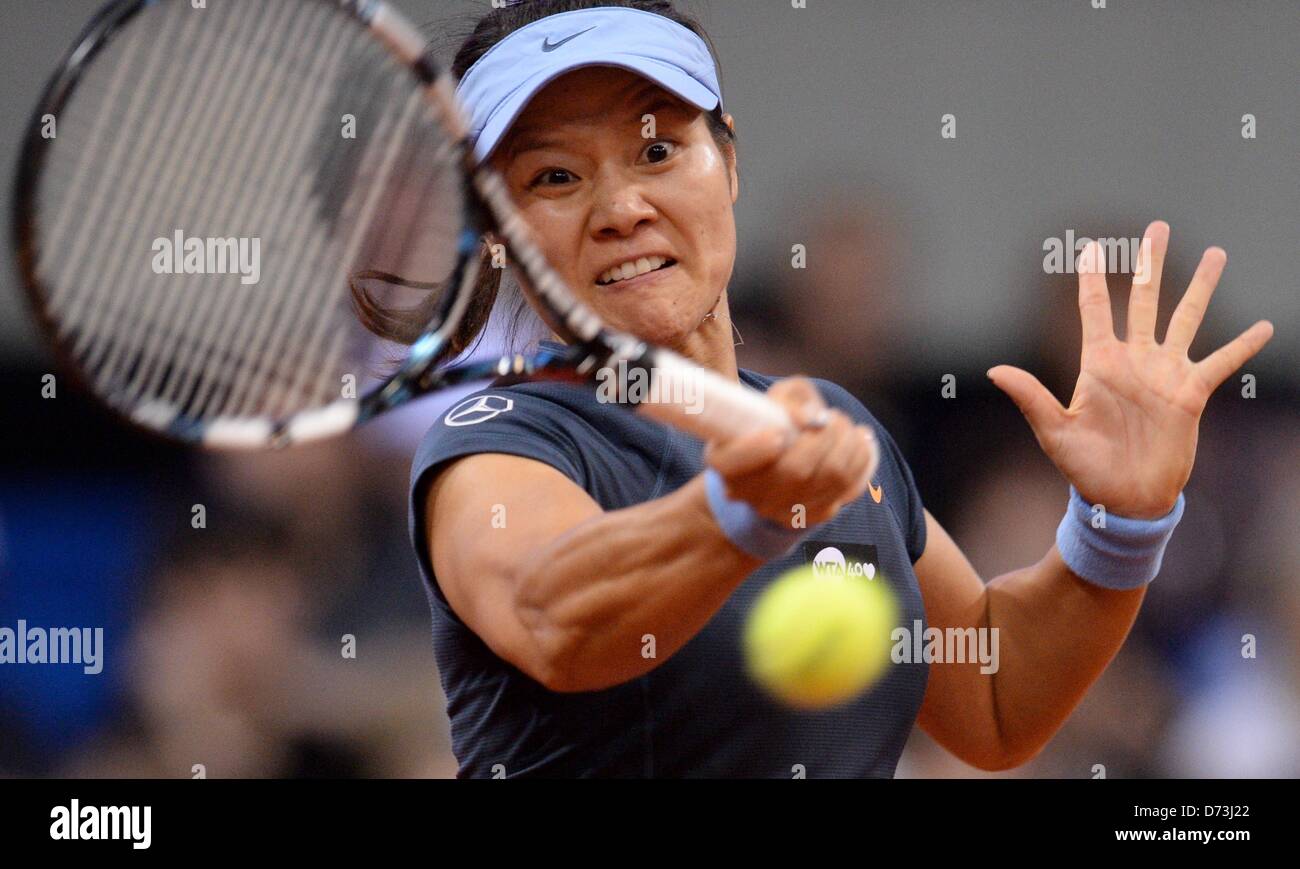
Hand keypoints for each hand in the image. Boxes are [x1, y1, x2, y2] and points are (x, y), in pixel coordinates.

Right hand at [704, 377, 877, 526]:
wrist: (778, 465)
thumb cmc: (772, 422)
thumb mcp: (772, 400)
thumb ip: (788, 399)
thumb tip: (811, 418)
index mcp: (725, 461)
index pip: (732, 462)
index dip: (756, 449)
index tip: (778, 432)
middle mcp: (749, 493)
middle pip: (794, 471)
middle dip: (825, 436)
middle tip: (834, 417)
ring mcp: (782, 510)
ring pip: (830, 478)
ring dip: (849, 444)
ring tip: (847, 425)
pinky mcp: (813, 515)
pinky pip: (849, 489)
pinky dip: (862, 460)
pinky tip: (862, 441)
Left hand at [989, 221, 1273, 517]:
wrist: (1124, 500)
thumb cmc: (1084, 469)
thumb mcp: (1053, 431)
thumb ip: (1030, 397)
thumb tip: (993, 371)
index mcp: (1098, 363)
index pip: (1093, 309)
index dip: (1090, 278)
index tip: (1088, 246)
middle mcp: (1134, 360)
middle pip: (1143, 299)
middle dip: (1150, 263)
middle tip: (1157, 227)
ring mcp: (1164, 374)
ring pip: (1186, 318)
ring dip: (1200, 286)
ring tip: (1216, 254)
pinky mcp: (1192, 394)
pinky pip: (1221, 362)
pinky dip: (1242, 345)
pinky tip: (1264, 327)